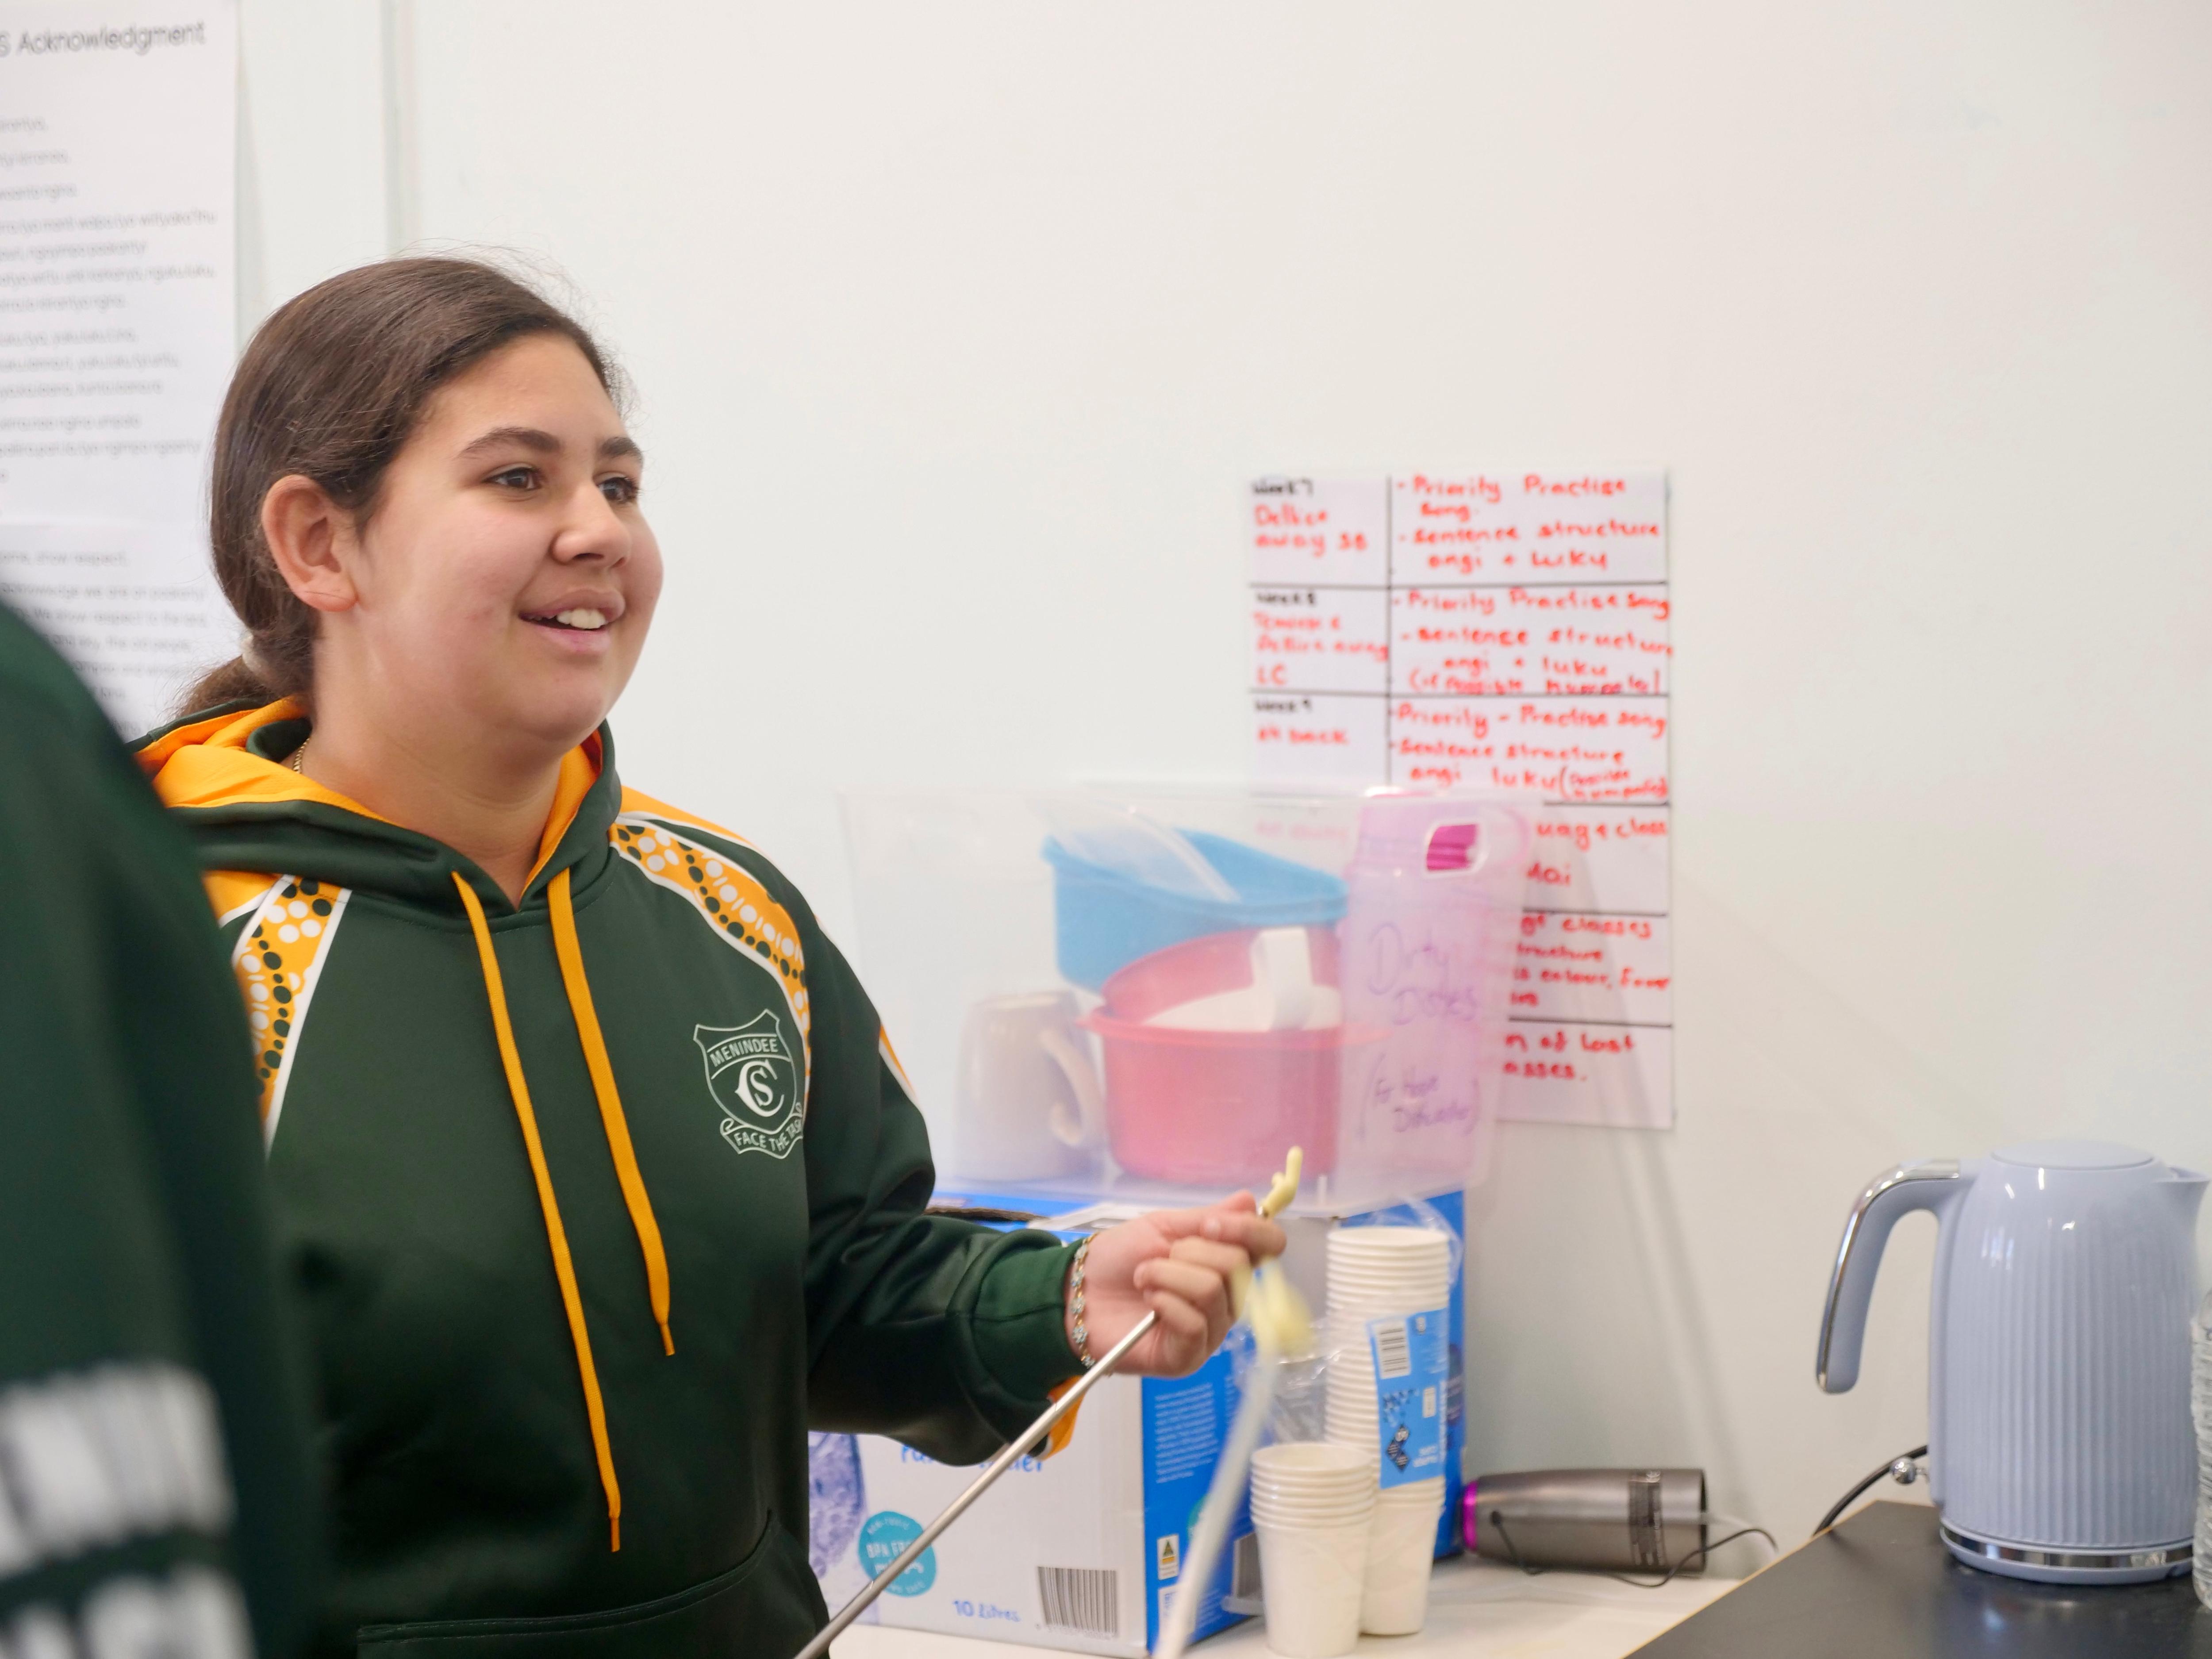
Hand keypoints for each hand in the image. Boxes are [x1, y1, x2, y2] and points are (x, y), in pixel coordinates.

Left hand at [1070, 1193, 1288, 1377]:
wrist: (1077, 1292)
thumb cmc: (1119, 1259)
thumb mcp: (1162, 1227)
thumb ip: (1208, 1217)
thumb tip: (1250, 1201)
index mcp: (1226, 1264)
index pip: (1270, 1246)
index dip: (1248, 1231)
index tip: (1208, 1225)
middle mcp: (1227, 1299)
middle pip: (1237, 1265)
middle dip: (1189, 1252)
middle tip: (1157, 1258)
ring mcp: (1211, 1330)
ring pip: (1213, 1290)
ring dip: (1167, 1275)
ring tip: (1143, 1279)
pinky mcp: (1189, 1356)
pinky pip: (1194, 1322)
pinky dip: (1165, 1302)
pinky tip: (1148, 1303)